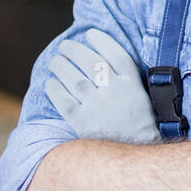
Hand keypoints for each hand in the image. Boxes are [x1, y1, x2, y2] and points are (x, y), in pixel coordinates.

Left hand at [44, 28, 160, 143]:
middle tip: (64, 46)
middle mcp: (114, 92)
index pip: (115, 55)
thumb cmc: (138, 125)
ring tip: (55, 61)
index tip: (90, 34)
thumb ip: (125, 79)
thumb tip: (103, 60)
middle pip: (91, 62)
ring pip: (74, 78)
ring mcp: (97, 106)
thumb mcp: (140, 97)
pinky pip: (63, 100)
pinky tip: (50, 83)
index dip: (102, 41)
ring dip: (60, 66)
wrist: (133, 156)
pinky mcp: (81, 122)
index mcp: (132, 85)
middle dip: (74, 50)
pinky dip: (54, 89)